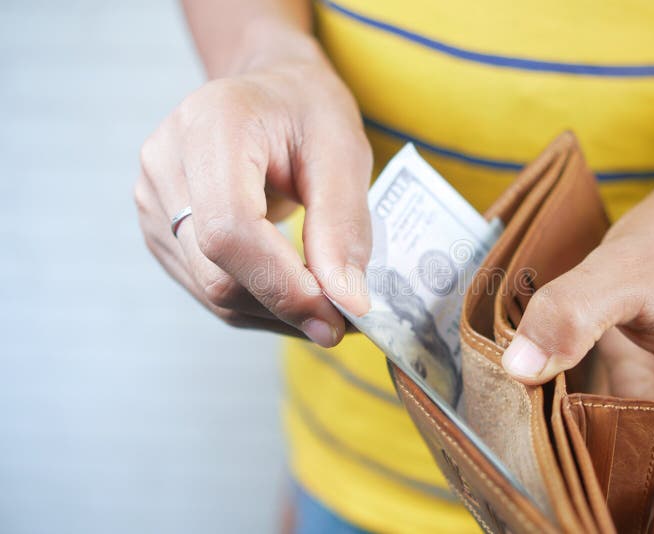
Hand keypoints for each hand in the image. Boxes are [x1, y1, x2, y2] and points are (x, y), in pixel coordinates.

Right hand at [135, 31, 370, 345]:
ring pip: (212, 292)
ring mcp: (154, 199)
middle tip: (345, 317)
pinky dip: (258, 304)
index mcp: (210, 126)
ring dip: (275, 313)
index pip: (229, 230)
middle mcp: (166, 162)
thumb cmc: (307, 110)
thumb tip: (347, 302)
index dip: (282, 285)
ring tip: (327, 303)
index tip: (337, 313)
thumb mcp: (344, 152)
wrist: (268, 93)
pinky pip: (207, 290)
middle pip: (217, 272)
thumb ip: (343, 226)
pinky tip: (293, 291)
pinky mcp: (160, 229)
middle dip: (286, 305)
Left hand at [501, 158, 653, 532]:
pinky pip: (617, 440)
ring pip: (636, 477)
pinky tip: (537, 452)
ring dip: (593, 495)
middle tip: (539, 521)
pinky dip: (584, 453)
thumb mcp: (623, 269)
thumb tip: (519, 370)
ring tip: (534, 504)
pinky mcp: (646, 394)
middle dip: (605, 522)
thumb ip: (572, 315)